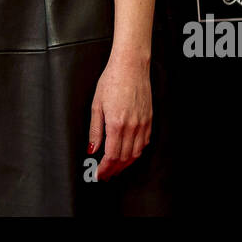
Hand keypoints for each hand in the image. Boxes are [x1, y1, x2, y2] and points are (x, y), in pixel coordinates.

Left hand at [87, 54, 151, 180]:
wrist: (131, 66)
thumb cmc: (112, 80)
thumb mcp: (96, 105)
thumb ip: (95, 130)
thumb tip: (92, 149)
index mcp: (116, 124)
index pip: (112, 156)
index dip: (105, 169)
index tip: (99, 174)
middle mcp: (132, 127)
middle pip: (124, 158)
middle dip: (114, 170)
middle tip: (106, 174)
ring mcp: (142, 124)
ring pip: (136, 153)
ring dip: (126, 164)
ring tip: (116, 168)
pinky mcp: (149, 119)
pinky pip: (144, 143)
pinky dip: (136, 152)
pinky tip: (129, 154)